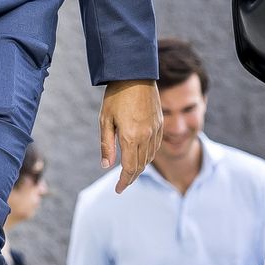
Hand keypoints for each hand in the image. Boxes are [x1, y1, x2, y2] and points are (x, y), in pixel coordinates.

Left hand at [100, 79, 162, 193]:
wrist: (136, 74)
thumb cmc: (116, 96)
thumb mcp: (105, 120)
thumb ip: (106, 144)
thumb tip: (106, 166)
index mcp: (130, 137)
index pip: (129, 168)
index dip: (124, 182)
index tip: (118, 190)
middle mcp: (146, 136)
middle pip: (140, 166)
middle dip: (131, 178)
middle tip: (123, 185)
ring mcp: (155, 130)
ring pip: (149, 157)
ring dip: (140, 168)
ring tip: (130, 172)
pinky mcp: (160, 123)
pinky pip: (156, 146)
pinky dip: (148, 156)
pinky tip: (141, 156)